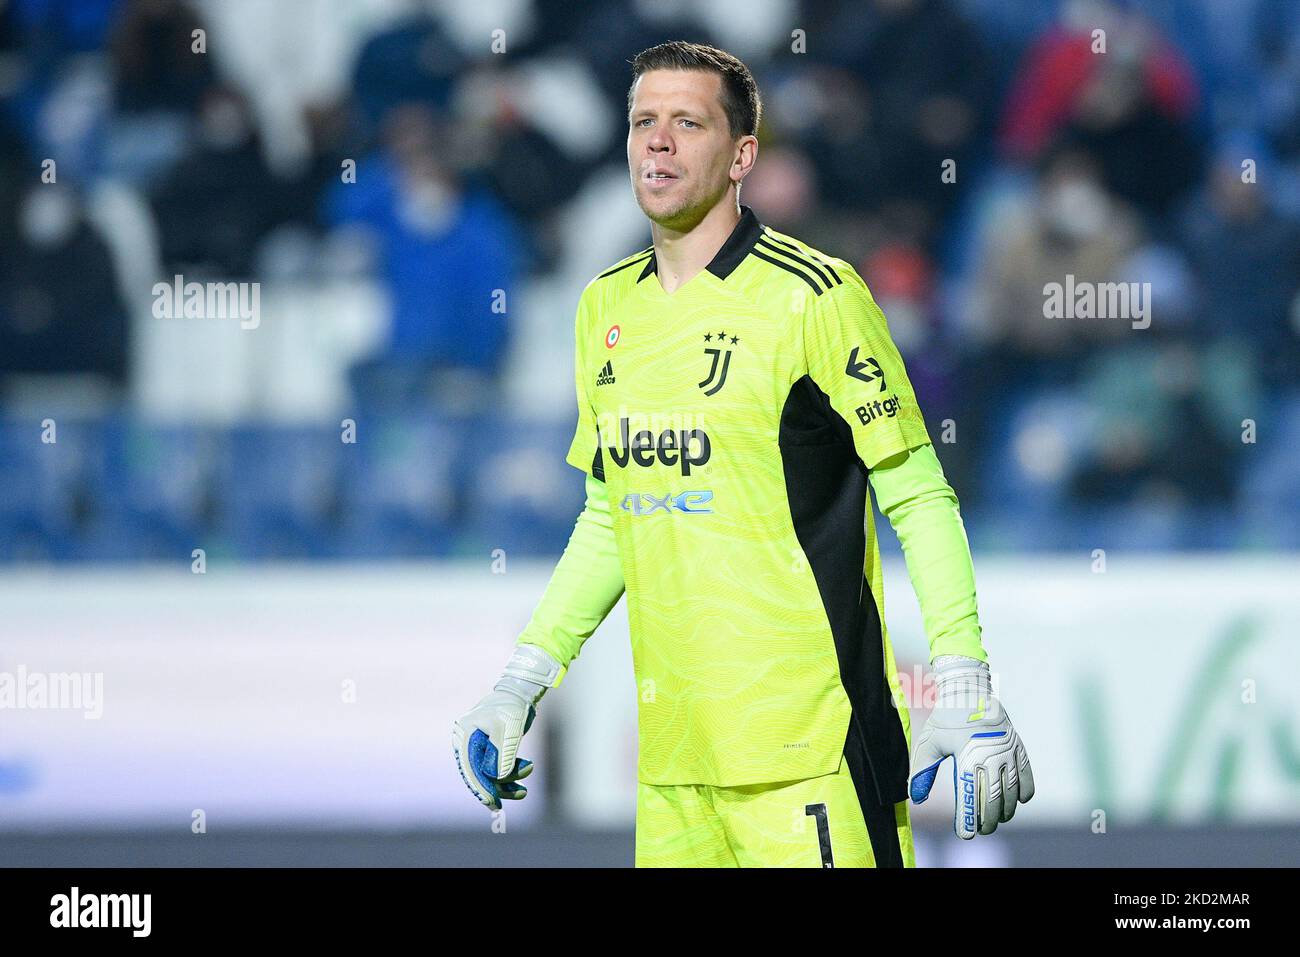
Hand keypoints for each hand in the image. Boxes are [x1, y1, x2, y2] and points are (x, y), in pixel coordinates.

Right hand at [452, 644, 560, 810]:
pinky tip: (523, 776)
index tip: (493, 802)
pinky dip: (509, 774)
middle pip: (479, 773)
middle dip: (499, 786)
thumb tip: (499, 778)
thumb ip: (504, 753)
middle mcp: (466, 741)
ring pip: (489, 773)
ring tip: (527, 781)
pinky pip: (495, 768)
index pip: (469, 767)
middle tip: (521, 794)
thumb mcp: (510, 729)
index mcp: (464, 734)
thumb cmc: (513, 706)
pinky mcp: (488, 749)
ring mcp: (476, 746)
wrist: (520, 693)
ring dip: (508, 780)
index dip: (481, 787)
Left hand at [908, 655, 1034, 838]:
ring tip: (998, 819)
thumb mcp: (929, 742)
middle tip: (983, 830)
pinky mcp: (1017, 746)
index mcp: (967, 757)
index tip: (965, 834)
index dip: (968, 819)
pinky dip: (1025, 790)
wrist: (969, 690)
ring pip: (1012, 791)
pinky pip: (1027, 774)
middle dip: (988, 820)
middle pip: (993, 799)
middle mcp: (990, 757)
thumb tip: (915, 797)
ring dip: (1006, 809)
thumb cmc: (945, 717)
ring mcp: (1007, 752)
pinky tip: (1019, 801)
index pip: (969, 797)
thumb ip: (922, 771)